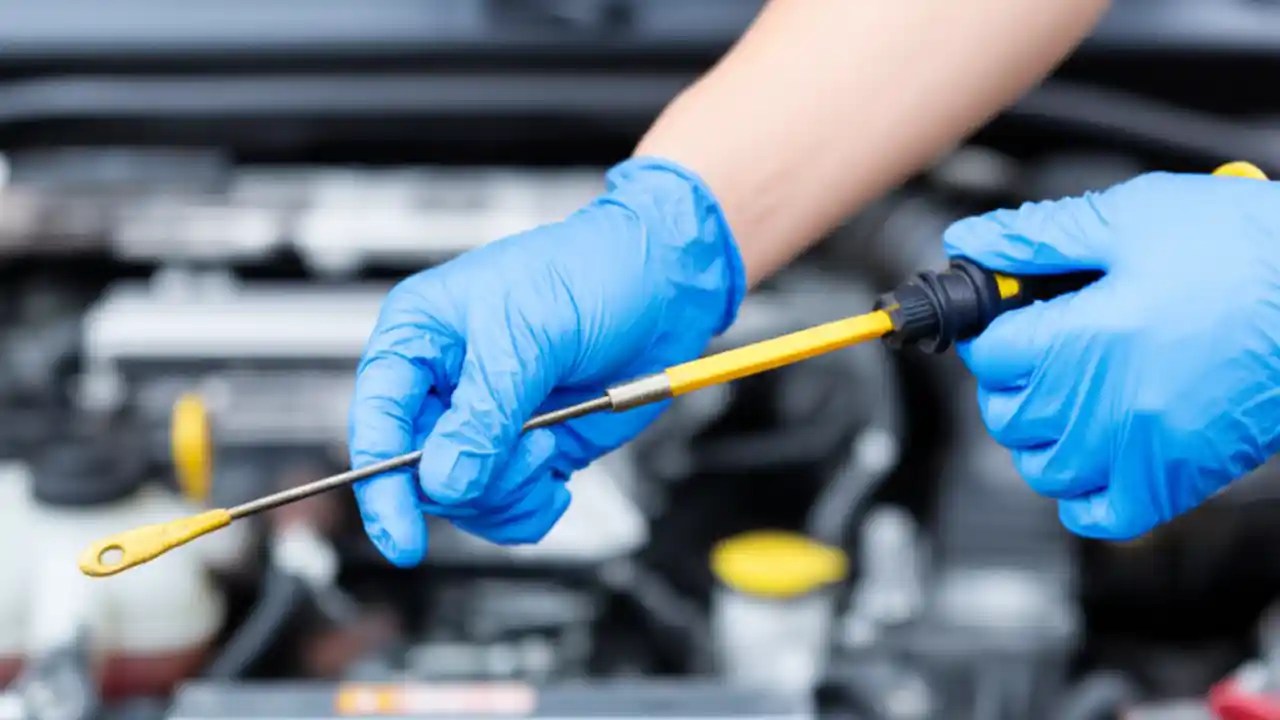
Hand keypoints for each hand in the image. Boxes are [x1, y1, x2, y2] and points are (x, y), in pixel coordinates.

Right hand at [347, 157, 745, 565]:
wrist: (664, 285)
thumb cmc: (589, 272)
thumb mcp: (527, 336)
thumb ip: (483, 415)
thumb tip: (445, 481)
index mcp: (419, 339)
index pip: (376, 422)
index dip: (380, 484)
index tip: (401, 537)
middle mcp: (445, 387)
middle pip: (420, 474)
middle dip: (472, 479)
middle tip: (527, 447)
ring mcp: (488, 423)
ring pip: (465, 498)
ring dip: (509, 490)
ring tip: (549, 443)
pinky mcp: (529, 449)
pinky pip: (509, 506)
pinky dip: (531, 507)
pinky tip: (556, 477)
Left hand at [943, 171, 1279, 539]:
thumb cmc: (1244, 249)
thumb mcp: (1130, 219)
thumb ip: (1038, 237)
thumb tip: (972, 244)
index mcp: (1087, 337)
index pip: (992, 355)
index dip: (992, 328)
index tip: (1007, 315)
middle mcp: (1107, 405)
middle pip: (1007, 414)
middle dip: (1011, 377)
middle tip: (1037, 348)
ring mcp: (1142, 451)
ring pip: (1042, 468)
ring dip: (1037, 433)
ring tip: (1063, 393)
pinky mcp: (1179, 479)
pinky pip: (1099, 514)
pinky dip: (1080, 490)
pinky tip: (1091, 448)